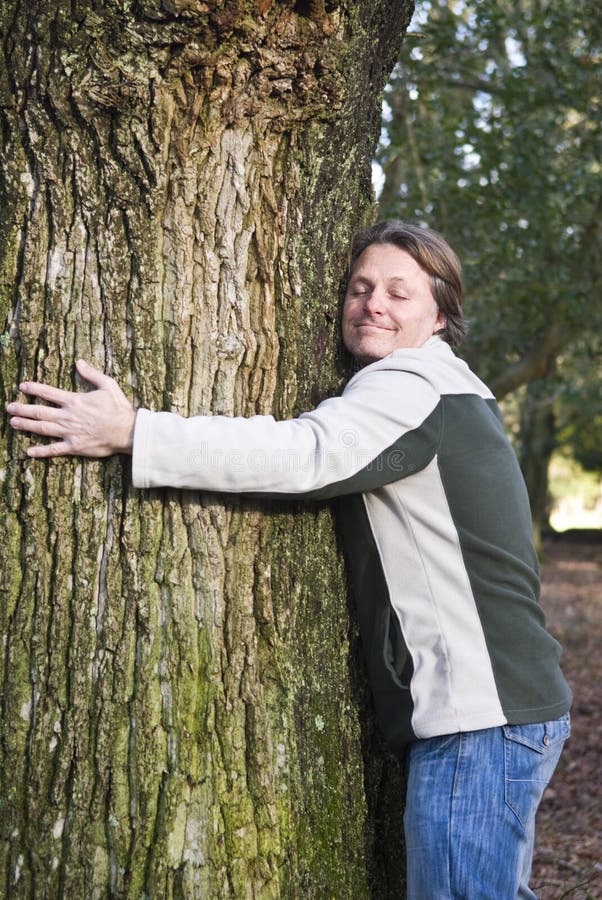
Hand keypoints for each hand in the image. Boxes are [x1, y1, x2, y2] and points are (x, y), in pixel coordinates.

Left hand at [7, 359, 135, 458]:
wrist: (127, 431)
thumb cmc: (119, 408)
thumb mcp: (108, 385)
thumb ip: (91, 374)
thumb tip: (79, 362)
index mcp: (74, 401)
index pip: (48, 393)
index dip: (33, 389)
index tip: (22, 387)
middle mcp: (68, 416)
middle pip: (40, 412)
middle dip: (22, 409)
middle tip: (9, 407)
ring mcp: (70, 432)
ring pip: (42, 428)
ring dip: (26, 425)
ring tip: (13, 423)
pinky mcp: (75, 447)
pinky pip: (54, 450)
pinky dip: (41, 452)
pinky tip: (29, 452)